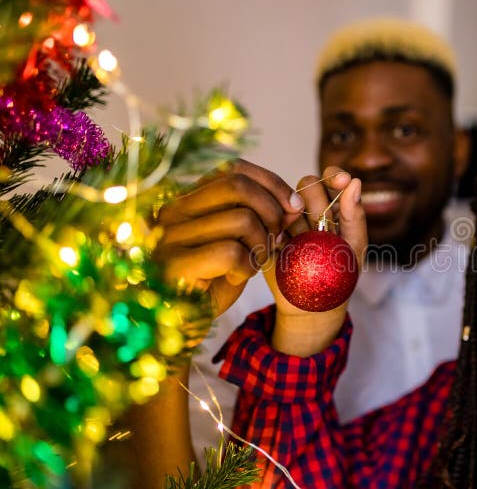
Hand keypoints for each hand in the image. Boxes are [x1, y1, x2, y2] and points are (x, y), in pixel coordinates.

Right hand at [153, 159, 304, 317]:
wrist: (180, 321)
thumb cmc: (214, 278)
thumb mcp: (241, 240)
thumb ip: (262, 217)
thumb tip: (294, 204)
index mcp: (187, 198)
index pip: (234, 168)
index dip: (272, 182)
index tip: (294, 205)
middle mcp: (174, 210)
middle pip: (238, 185)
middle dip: (272, 211)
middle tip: (277, 238)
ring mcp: (171, 236)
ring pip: (242, 219)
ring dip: (261, 245)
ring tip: (252, 263)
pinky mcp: (175, 264)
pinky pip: (232, 253)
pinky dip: (246, 268)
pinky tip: (235, 277)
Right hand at [263, 166, 366, 355]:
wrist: (313, 308)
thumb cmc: (340, 277)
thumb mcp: (355, 248)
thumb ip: (356, 216)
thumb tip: (355, 181)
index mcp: (332, 208)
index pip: (331, 178)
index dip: (334, 175)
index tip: (342, 180)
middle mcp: (308, 209)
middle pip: (308, 185)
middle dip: (317, 200)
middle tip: (321, 226)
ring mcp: (286, 221)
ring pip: (286, 201)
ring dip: (296, 219)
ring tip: (303, 244)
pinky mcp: (268, 235)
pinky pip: (268, 222)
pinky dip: (278, 232)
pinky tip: (285, 248)